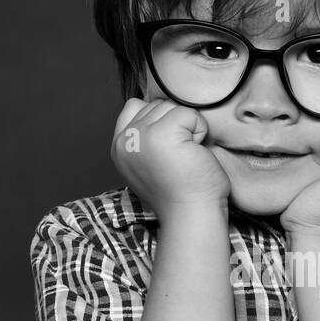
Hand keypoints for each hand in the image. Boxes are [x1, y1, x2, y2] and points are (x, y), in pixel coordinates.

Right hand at [110, 98, 229, 218]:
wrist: (192, 215)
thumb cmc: (182, 192)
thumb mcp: (150, 162)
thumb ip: (145, 137)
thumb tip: (161, 109)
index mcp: (118, 147)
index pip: (135, 106)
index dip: (159, 121)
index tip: (168, 152)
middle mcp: (124, 140)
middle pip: (157, 105)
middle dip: (176, 126)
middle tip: (180, 158)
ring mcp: (141, 136)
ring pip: (172, 107)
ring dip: (189, 128)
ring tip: (187, 157)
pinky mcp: (162, 135)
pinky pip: (189, 113)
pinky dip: (200, 131)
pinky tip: (195, 154)